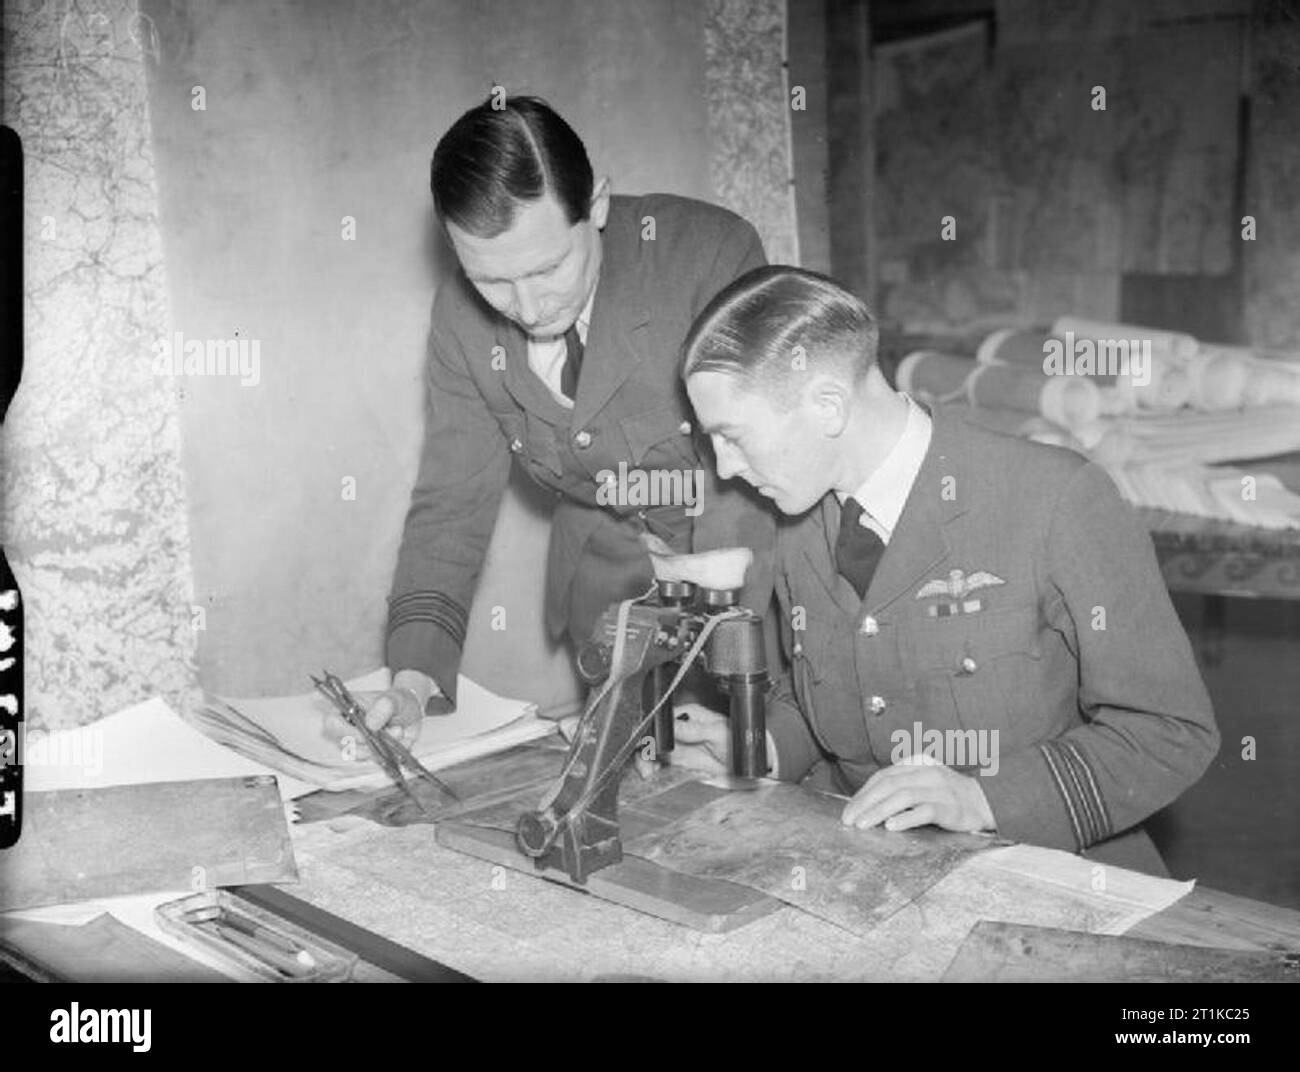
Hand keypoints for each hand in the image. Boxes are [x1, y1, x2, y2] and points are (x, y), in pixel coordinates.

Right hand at [322, 678, 433, 755]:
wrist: (412, 712)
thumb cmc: (399, 701)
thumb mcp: (397, 698)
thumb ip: (385, 706)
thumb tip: (370, 724)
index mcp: (347, 708)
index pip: (331, 722)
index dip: (344, 732)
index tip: (365, 734)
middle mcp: (347, 727)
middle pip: (343, 744)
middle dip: (368, 742)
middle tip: (393, 731)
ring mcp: (357, 742)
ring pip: (359, 754)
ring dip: (381, 746)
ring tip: (399, 730)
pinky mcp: (370, 753)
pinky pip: (375, 760)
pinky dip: (390, 753)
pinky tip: (401, 739)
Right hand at [632, 704, 778, 779]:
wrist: (749, 764)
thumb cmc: (739, 741)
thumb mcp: (718, 733)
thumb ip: (694, 730)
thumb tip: (672, 725)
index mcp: (689, 715)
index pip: (662, 718)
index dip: (649, 729)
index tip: (644, 742)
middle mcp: (680, 728)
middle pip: (653, 735)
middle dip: (644, 748)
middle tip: (645, 763)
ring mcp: (679, 746)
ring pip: (653, 751)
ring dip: (645, 761)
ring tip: (647, 772)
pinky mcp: (681, 762)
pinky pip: (661, 764)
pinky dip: (653, 769)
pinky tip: (652, 775)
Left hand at [840, 757, 995, 833]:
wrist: (986, 802)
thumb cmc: (947, 795)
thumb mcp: (923, 782)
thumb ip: (900, 787)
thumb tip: (866, 805)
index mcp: (917, 763)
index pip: (883, 776)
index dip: (863, 793)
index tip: (849, 810)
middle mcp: (926, 773)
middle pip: (888, 785)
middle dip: (865, 803)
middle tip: (849, 820)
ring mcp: (939, 789)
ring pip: (902, 796)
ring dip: (879, 811)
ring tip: (863, 825)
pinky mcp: (949, 807)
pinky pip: (925, 811)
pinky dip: (906, 818)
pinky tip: (891, 826)